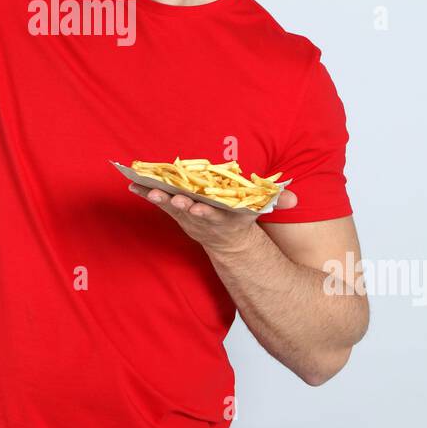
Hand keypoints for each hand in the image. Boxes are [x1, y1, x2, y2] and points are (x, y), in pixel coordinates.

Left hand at [127, 182, 298, 251]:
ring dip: (159, 200)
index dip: (206, 212)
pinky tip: (132, 184)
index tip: (198, 207)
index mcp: (225, 218)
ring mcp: (189, 219)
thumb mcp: (261, 211)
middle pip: (191, 212)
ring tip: (147, 190)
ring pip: (172, 209)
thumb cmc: (243, 217)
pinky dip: (147, 194)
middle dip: (181, 206)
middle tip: (172, 199)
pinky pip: (160, 204)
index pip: (216, 214)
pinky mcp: (177, 214)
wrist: (228, 242)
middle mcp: (205, 219)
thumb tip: (293, 198)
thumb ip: (276, 201)